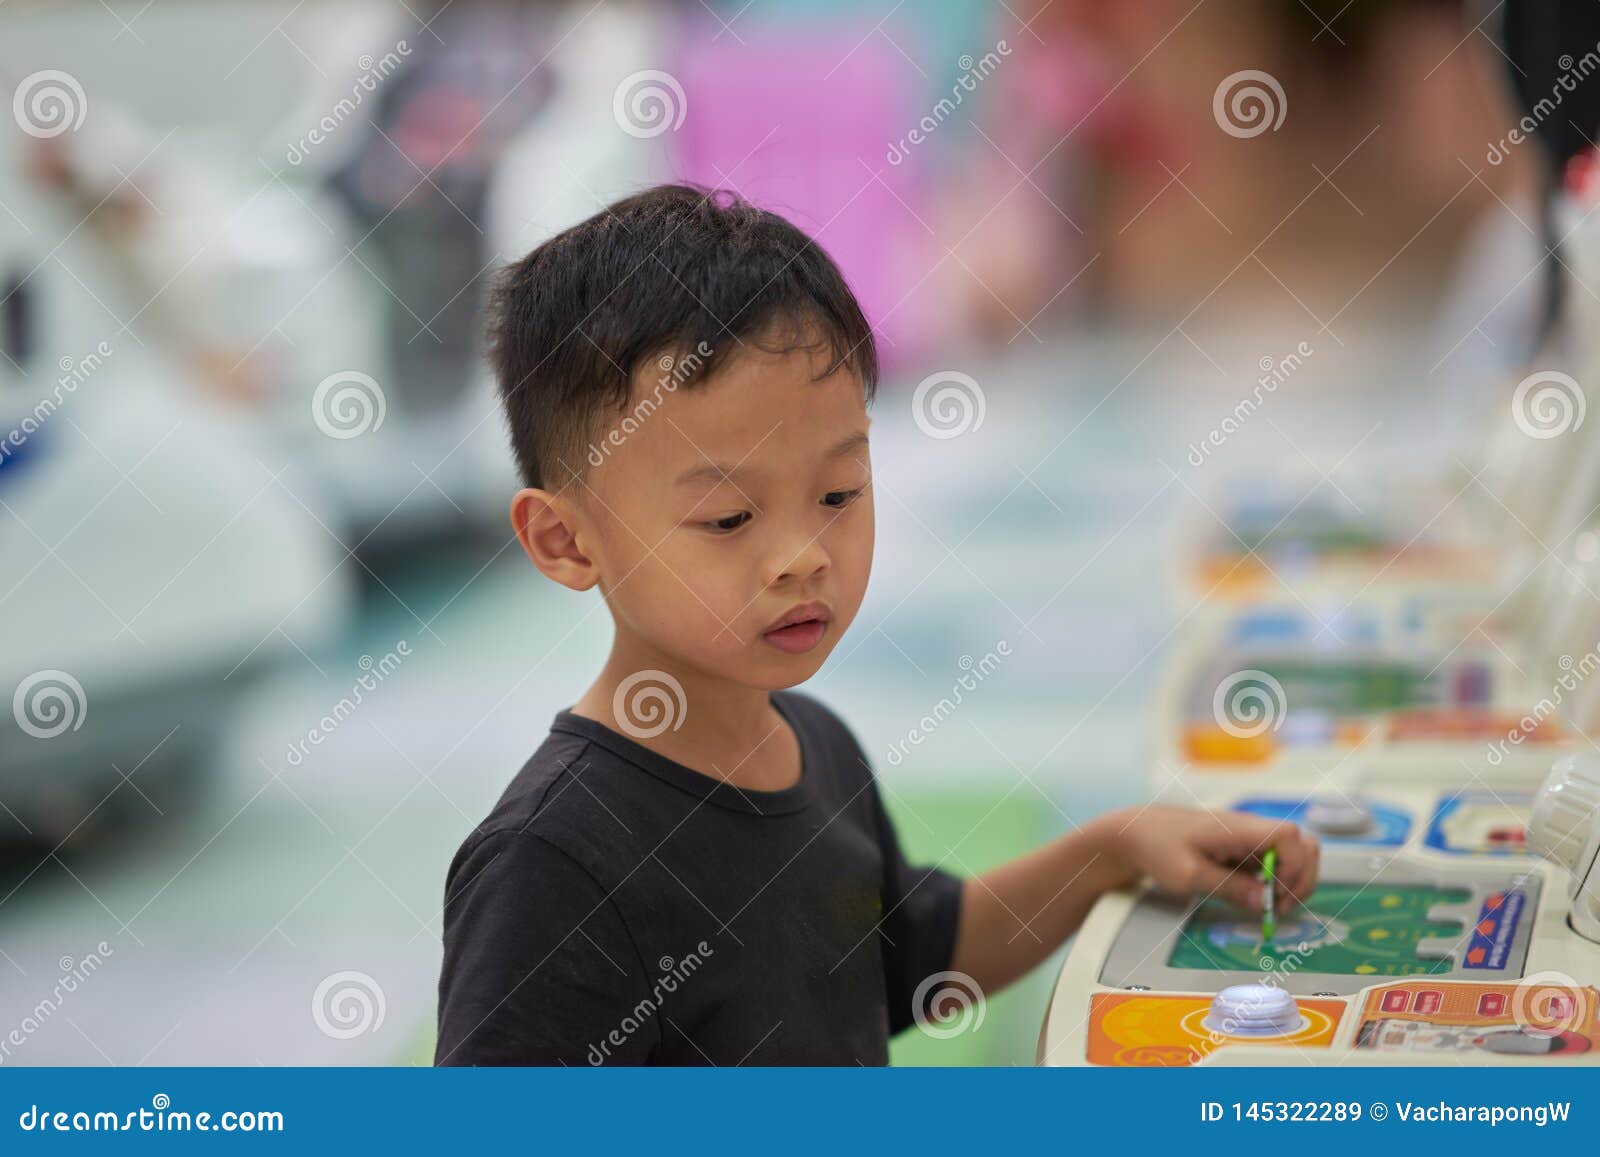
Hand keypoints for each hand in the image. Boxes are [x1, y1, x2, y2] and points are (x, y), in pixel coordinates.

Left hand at [1094, 805, 1318, 913]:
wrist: (1134, 834)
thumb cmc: (1156, 847)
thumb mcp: (1188, 874)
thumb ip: (1228, 887)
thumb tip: (1264, 901)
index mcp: (1239, 828)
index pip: (1290, 836)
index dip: (1294, 867)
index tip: (1274, 895)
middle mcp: (1250, 831)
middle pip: (1304, 845)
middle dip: (1301, 879)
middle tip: (1277, 908)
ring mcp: (1248, 841)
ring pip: (1293, 856)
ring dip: (1290, 883)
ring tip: (1268, 906)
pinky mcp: (1242, 852)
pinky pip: (1272, 865)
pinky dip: (1273, 884)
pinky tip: (1255, 899)